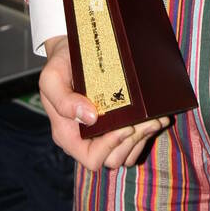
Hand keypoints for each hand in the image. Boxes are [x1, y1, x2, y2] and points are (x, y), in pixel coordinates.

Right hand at [39, 36, 171, 171]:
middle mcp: (85, 139)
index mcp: (68, 135)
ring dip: (143, 139)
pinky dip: (147, 133)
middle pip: (113, 159)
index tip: (125, 125)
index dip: (111, 147)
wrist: (69, 51)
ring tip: (155, 119)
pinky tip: (158, 117)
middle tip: (148, 121)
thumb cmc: (59, 66)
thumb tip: (90, 117)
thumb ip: (64, 100)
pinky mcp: (115, 124)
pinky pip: (133, 141)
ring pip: (126, 153)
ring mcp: (101, 134)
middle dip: (132, 141)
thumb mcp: (52, 78)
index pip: (92, 158)